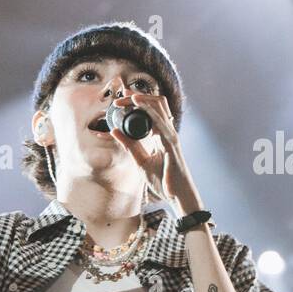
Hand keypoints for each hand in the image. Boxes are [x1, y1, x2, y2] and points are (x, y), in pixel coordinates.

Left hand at [106, 76, 202, 211]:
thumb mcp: (141, 162)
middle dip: (139, 96)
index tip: (121, 100)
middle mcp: (168, 133)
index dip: (137, 102)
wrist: (178, 196)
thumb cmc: (164, 181)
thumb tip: (114, 131)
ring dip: (143, 99)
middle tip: (122, 95)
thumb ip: (130, 146)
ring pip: (160, 108)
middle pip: (157, 104)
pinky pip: (161, 121)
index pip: (151, 112)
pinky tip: (139, 104)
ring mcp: (171, 137)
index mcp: (161, 136)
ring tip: (127, 95)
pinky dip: (149, 110)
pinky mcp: (172, 144)